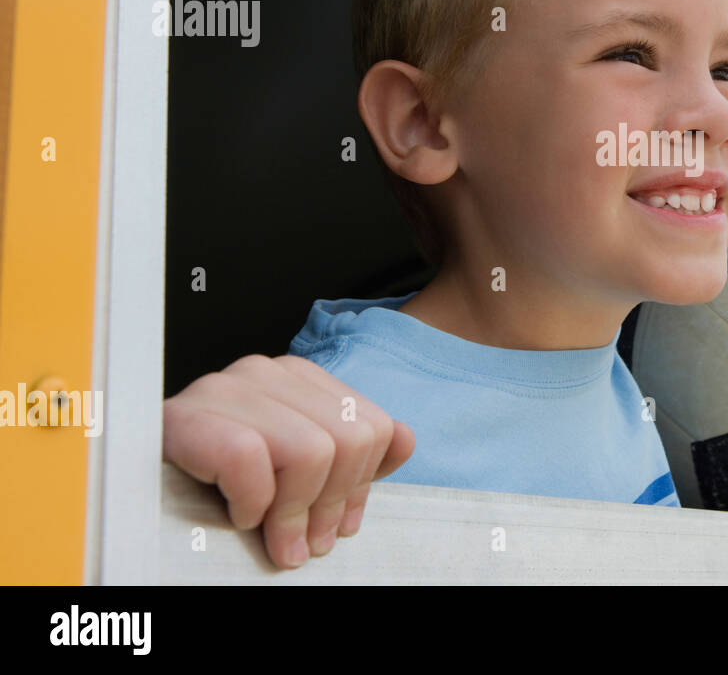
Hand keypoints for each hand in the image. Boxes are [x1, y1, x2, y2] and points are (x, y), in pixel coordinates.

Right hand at [162, 354, 415, 568]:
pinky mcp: (192, 416)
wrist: (134, 481)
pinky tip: (236, 514)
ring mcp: (228, 387)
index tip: (340, 522)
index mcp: (300, 378)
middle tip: (306, 544)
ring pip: (310, 451)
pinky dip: (250, 502)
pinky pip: (250, 461)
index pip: (373, 426)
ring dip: (292, 512)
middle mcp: (268, 373)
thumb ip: (350, 451)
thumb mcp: (295, 462)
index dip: (362, 485)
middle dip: (332, 504)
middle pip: (350, 439)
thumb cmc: (216, 476)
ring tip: (273, 538)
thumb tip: (404, 443)